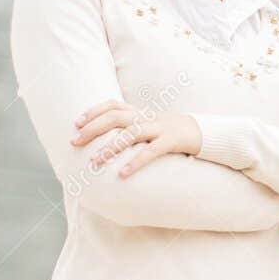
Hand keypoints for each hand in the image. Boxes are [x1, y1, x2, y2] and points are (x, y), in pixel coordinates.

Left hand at [71, 99, 201, 177]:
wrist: (203, 132)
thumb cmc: (170, 132)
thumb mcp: (149, 125)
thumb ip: (130, 127)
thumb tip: (103, 138)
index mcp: (141, 113)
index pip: (113, 105)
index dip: (94, 111)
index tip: (76, 123)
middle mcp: (147, 117)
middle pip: (116, 117)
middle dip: (93, 128)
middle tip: (75, 142)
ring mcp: (160, 128)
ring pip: (131, 134)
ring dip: (110, 148)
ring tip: (94, 162)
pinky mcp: (172, 141)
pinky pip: (151, 152)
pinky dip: (136, 162)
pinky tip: (123, 174)